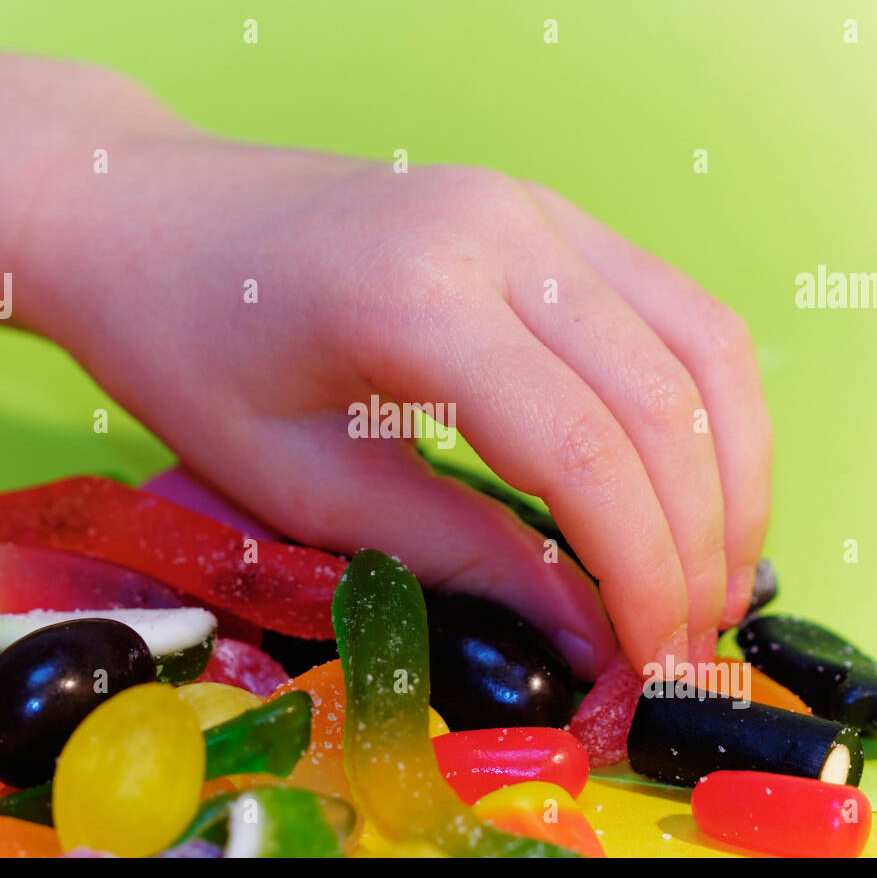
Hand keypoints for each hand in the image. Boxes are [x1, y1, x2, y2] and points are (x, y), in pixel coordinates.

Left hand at [26, 140, 771, 680]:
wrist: (146, 219)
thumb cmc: (189, 349)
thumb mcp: (301, 482)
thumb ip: (455, 555)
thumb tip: (587, 636)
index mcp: (418, 295)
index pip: (586, 452)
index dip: (640, 576)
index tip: (650, 671)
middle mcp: (504, 229)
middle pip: (665, 404)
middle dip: (698, 546)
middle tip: (687, 653)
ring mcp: (537, 206)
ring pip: (701, 348)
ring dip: (729, 477)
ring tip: (712, 582)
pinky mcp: (549, 214)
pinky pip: (672, 310)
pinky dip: (704, 411)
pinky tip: (692, 487)